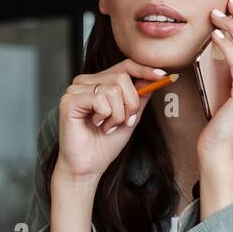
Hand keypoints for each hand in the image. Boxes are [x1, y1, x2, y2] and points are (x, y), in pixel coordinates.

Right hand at [55, 59, 169, 181]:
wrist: (88, 166)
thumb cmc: (105, 144)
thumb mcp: (130, 118)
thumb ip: (139, 99)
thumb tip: (154, 80)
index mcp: (99, 82)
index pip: (124, 65)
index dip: (144, 69)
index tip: (163, 76)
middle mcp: (85, 82)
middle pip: (122, 77)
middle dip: (130, 103)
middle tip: (123, 121)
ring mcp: (75, 90)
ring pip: (112, 90)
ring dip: (117, 115)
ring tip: (107, 126)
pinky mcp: (69, 100)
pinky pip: (100, 100)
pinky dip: (105, 116)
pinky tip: (96, 125)